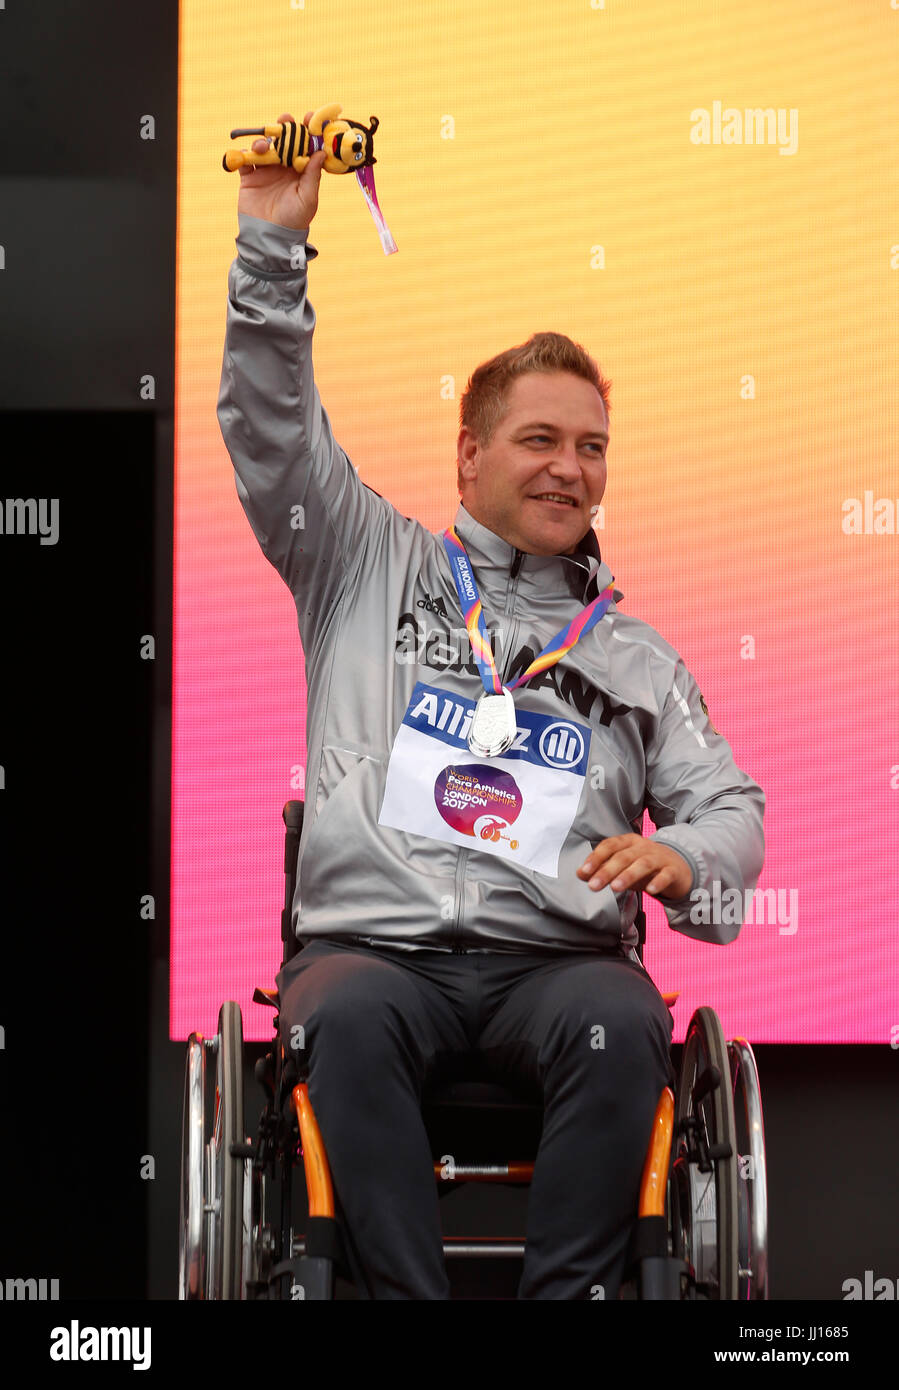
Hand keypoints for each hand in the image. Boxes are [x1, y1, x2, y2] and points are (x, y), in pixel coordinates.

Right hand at [236, 110, 327, 230]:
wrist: (270, 237)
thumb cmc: (294, 220)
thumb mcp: (308, 198)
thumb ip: (312, 175)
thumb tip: (320, 152)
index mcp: (300, 169)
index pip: (306, 145)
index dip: (309, 130)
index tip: (311, 118)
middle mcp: (284, 166)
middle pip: (284, 139)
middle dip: (285, 127)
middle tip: (286, 120)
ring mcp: (266, 170)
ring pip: (264, 146)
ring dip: (263, 141)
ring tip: (263, 147)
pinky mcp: (249, 176)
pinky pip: (244, 159)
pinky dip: (243, 153)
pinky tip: (248, 154)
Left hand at [577, 834, 692, 899]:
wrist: (678, 866)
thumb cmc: (645, 867)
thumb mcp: (623, 866)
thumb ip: (602, 868)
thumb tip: (579, 873)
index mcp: (628, 842)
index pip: (610, 846)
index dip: (596, 858)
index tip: (584, 872)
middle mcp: (643, 847)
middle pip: (623, 856)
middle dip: (607, 871)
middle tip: (594, 885)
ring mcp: (659, 857)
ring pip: (643, 864)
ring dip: (628, 875)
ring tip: (615, 887)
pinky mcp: (673, 870)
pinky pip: (666, 875)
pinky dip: (658, 882)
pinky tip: (651, 891)